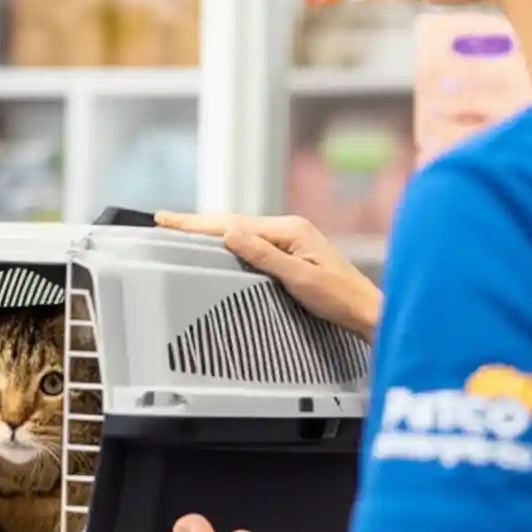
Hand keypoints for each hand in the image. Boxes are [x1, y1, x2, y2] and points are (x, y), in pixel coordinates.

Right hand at [155, 211, 380, 341]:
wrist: (366, 312)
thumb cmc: (341, 299)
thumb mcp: (300, 278)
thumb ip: (264, 255)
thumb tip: (230, 234)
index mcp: (289, 230)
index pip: (233, 224)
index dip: (198, 224)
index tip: (169, 220)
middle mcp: (289, 229)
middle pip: (233, 223)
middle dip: (197, 223)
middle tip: (164, 220)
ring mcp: (290, 239)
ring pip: (240, 230)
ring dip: (210, 230)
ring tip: (181, 229)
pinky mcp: (291, 252)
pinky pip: (251, 241)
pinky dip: (227, 240)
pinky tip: (217, 243)